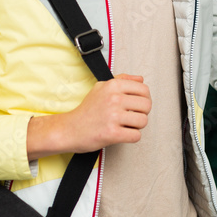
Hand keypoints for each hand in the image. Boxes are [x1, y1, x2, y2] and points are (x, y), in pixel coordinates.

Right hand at [27, 74, 151, 158]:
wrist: (69, 129)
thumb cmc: (86, 110)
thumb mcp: (101, 88)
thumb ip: (122, 80)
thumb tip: (140, 79)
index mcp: (113, 86)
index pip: (144, 90)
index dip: (144, 99)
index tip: (137, 105)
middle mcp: (114, 99)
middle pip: (147, 106)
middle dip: (142, 113)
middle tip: (132, 116)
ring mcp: (113, 116)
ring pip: (143, 121)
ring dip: (137, 126)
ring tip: (126, 125)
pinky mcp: (112, 133)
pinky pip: (136, 136)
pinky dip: (131, 137)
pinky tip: (122, 134)